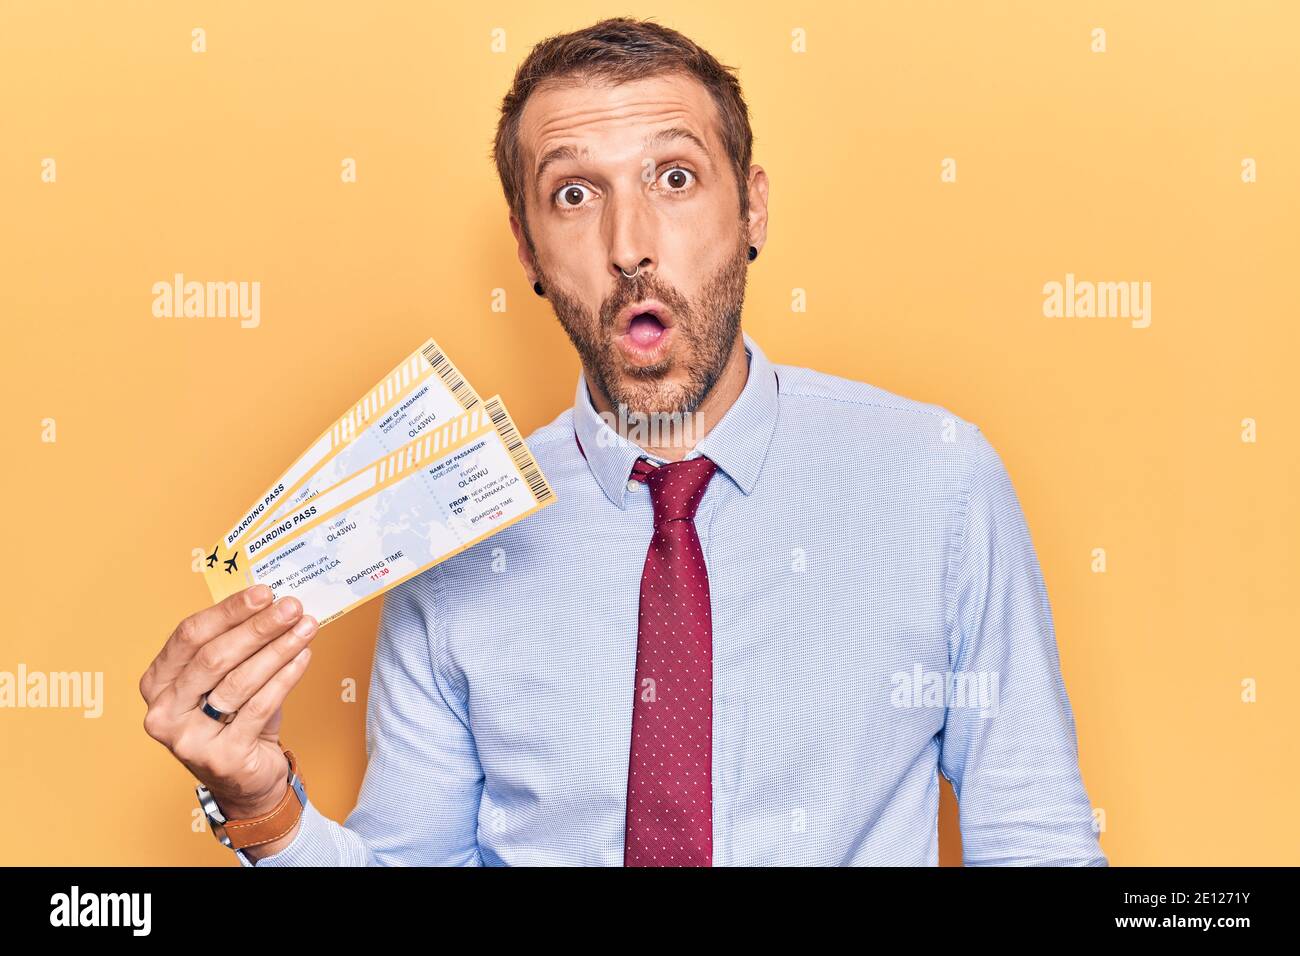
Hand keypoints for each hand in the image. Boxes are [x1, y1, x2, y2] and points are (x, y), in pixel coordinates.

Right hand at [141, 585, 317, 817]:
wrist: (246, 780)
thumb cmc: (236, 720)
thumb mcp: (227, 680)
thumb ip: (237, 645)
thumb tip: (272, 602)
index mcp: (157, 683)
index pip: (190, 635)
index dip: (228, 611)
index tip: (263, 592)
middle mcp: (164, 712)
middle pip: (214, 656)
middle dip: (258, 627)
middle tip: (291, 607)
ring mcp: (189, 739)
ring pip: (239, 681)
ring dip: (278, 649)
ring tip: (305, 628)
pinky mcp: (222, 757)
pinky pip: (259, 707)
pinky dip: (285, 678)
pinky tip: (303, 657)